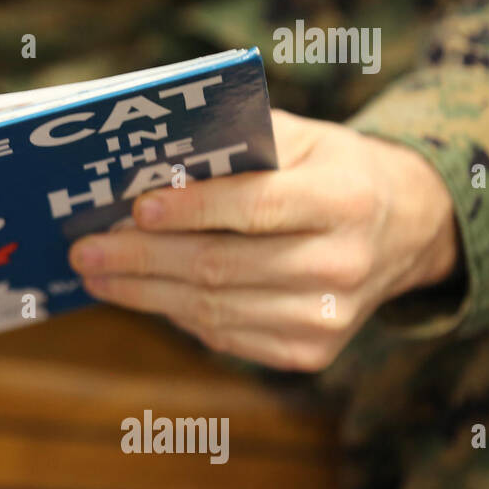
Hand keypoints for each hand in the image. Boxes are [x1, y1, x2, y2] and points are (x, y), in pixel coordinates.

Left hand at [68, 109, 458, 371]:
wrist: (402, 227)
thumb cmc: (328, 169)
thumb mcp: (298, 136)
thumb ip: (233, 143)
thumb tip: (148, 166)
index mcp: (343, 200)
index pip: (255, 207)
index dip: (191, 210)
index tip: (135, 208)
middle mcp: (342, 264)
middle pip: (221, 266)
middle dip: (141, 259)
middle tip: (86, 250)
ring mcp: (327, 317)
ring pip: (213, 309)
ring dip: (143, 293)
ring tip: (96, 274)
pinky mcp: (309, 352)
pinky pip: (224, 335)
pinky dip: (174, 313)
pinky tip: (139, 294)